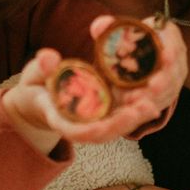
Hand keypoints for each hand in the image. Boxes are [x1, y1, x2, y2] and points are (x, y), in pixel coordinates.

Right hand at [2, 15, 187, 154]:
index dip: (95, 129)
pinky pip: (124, 112)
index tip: (109, 123)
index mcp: (62, 121)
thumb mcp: (34, 76)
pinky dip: (138, 105)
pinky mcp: (107, 113)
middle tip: (146, 107)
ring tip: (155, 100)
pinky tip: (154, 92)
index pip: (79, 132)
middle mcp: (82, 126)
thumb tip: (48, 57)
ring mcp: (96, 122)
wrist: (42, 99)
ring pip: (120, 124)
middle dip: (126, 122)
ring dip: (138, 115)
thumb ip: (42, 68)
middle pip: (107, 132)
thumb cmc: (37, 88)